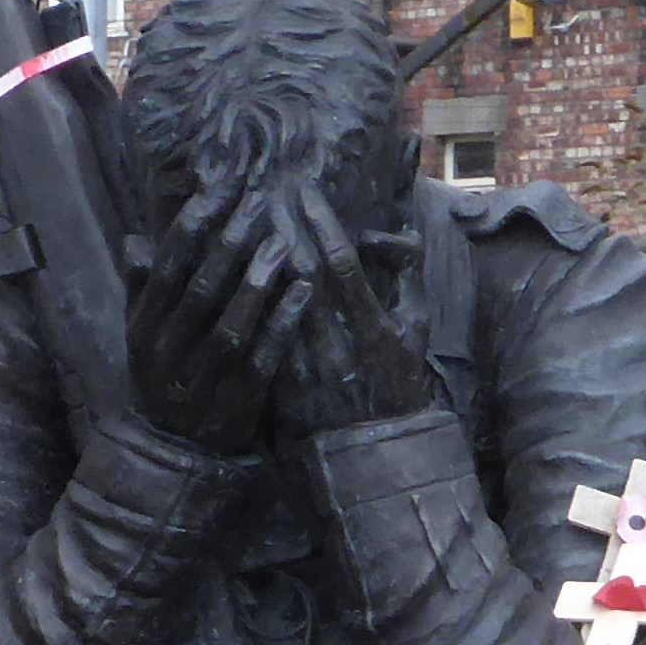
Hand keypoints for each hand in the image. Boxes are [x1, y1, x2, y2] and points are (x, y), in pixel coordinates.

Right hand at [125, 186, 312, 457]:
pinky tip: (303, 293)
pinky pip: (261, 360)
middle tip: (260, 204)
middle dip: (230, 244)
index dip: (193, 224)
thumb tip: (135, 241)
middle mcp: (168, 353)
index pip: (167, 267)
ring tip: (282, 243)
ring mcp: (201, 382)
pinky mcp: (235, 405)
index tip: (220, 188)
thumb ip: (142, 290)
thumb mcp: (143, 337)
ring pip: (230, 326)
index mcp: (144, 328)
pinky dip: (282, 325)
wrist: (174, 455)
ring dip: (258, 283)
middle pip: (200, 290)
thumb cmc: (164, 380)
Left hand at [265, 182, 431, 441]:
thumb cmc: (399, 383)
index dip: (322, 223)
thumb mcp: (415, 330)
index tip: (304, 189)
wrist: (378, 456)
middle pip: (302, 276)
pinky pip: (259, 342)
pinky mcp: (284, 392)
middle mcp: (339, 349)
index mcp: (374, 331)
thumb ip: (409, 277)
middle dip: (283, 228)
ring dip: (256, 262)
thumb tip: (401, 232)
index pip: (343, 265)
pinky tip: (229, 277)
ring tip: (239, 220)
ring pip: (274, 307)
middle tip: (264, 188)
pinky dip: (246, 306)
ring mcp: (309, 373)